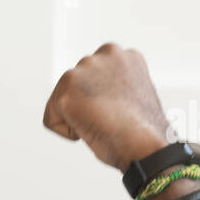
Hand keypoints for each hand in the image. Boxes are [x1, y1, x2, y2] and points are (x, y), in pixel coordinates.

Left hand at [42, 42, 172, 171]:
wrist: (147, 145)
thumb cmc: (143, 134)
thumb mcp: (130, 99)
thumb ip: (111, 89)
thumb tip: (96, 100)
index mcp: (125, 56)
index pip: (92, 80)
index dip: (103, 105)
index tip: (122, 112)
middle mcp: (106, 53)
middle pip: (73, 88)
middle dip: (87, 108)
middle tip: (113, 119)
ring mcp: (86, 68)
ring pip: (61, 101)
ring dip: (78, 119)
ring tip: (104, 123)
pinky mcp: (68, 86)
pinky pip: (51, 120)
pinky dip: (68, 133)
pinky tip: (91, 129)